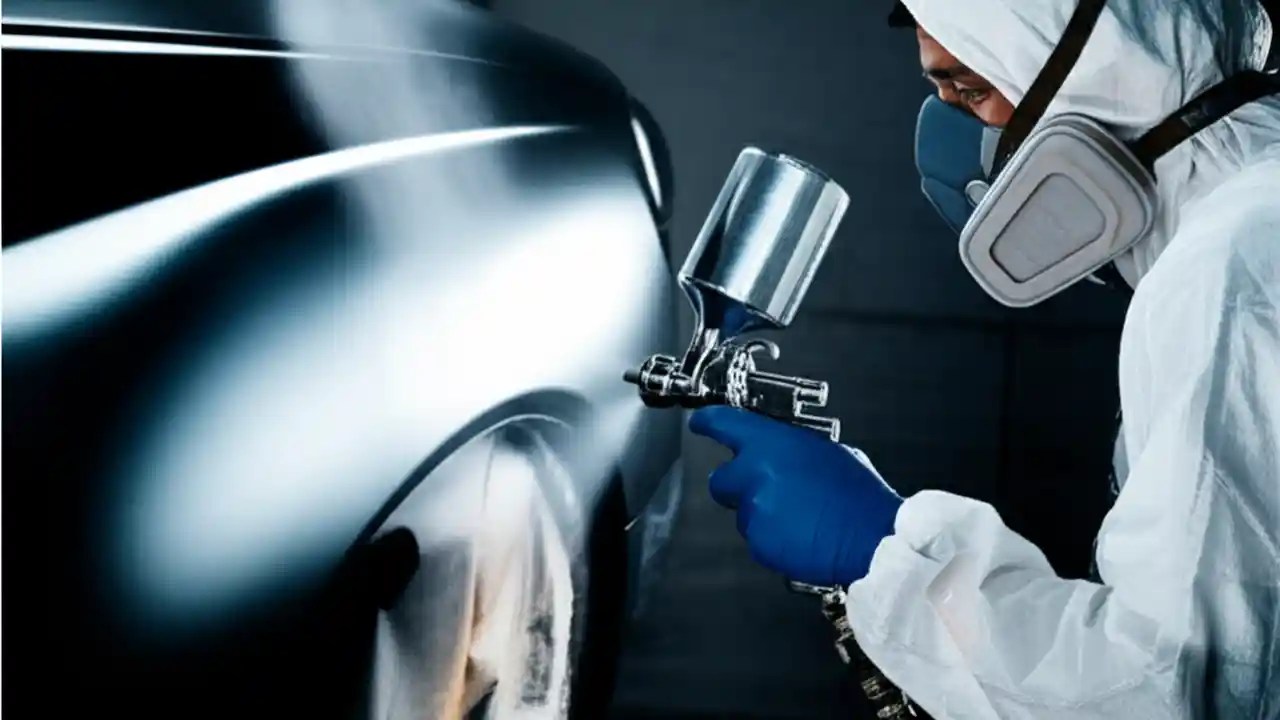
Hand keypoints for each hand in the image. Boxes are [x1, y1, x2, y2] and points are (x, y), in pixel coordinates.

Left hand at [690, 406, 902, 586]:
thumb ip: (792, 450)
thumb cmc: (859, 496)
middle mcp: (755, 474)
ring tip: (800, 518)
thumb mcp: (829, 453)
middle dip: (738, 486)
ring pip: (743, 513)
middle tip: (766, 491)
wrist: (873, 539)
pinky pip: (757, 538)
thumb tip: (783, 452)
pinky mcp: (759, 543)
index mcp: (772, 443)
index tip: (701, 421)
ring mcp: (754, 511)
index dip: (709, 421)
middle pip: (721, 480)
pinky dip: (773, 538)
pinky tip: (802, 535)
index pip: (724, 423)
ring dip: (762, 514)